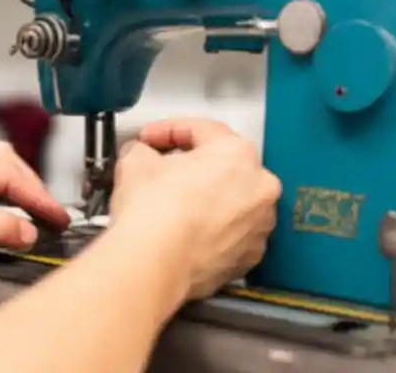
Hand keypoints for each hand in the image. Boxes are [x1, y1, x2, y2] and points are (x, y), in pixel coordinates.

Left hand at [0, 142, 71, 274]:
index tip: (55, 216)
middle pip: (5, 166)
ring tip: (37, 212)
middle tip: (53, 216)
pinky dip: (1, 195)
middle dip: (31, 190)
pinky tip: (10, 210)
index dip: (35, 196)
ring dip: (18, 190)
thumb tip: (26, 229)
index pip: (6, 174)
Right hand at [110, 119, 280, 299]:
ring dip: (204, 199)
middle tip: (161, 170)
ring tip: (172, 205)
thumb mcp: (136, 160)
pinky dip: (211, 231)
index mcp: (238, 154)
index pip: (201, 130)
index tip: (151, 140)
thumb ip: (145, 150)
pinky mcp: (248, 257)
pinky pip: (230, 234)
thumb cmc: (154, 216)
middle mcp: (259, 188)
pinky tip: (184, 232)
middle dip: (192, 166)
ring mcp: (258, 226)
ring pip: (230, 202)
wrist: (153, 265)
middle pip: (222, 166)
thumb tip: (143, 155)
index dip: (167, 131)